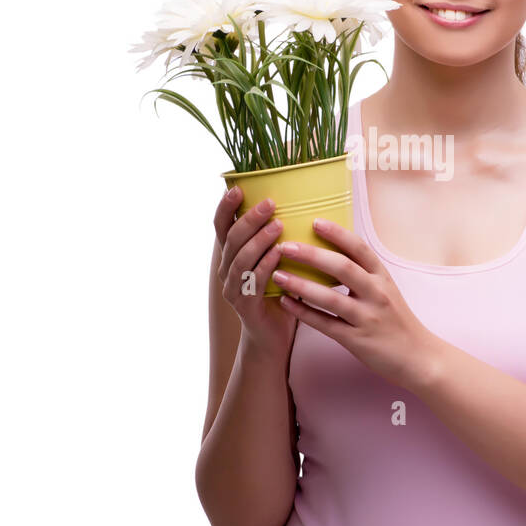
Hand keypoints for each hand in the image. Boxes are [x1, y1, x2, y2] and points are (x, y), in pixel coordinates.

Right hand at [214, 186, 296, 357]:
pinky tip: (278, 255)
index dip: (225, 206)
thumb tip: (303, 205)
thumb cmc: (280, 293)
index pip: (222, 226)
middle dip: (249, 219)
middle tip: (269, 203)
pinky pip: (253, 283)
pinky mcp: (245, 306)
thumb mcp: (277, 261)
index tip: (237, 187)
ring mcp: (233, 289)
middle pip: (231, 239)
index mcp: (232, 255)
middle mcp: (227, 270)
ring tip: (277, 225)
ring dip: (258, 240)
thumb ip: (280, 238)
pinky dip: (265, 266)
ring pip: (240, 260)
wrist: (273, 337)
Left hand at [273, 218, 437, 390]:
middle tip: (285, 246)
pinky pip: (325, 324)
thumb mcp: (387, 291)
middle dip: (311, 255)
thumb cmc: (397, 321)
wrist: (418, 357)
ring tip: (278, 274)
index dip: (338, 233)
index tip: (315, 221)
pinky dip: (304, 312)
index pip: (360, 248)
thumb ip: (364, 274)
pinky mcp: (357, 340)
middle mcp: (376, 294)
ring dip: (301, 284)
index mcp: (383, 278)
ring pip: (330, 298)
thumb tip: (333, 254)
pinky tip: (286, 303)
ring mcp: (367, 317)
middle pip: (342, 268)